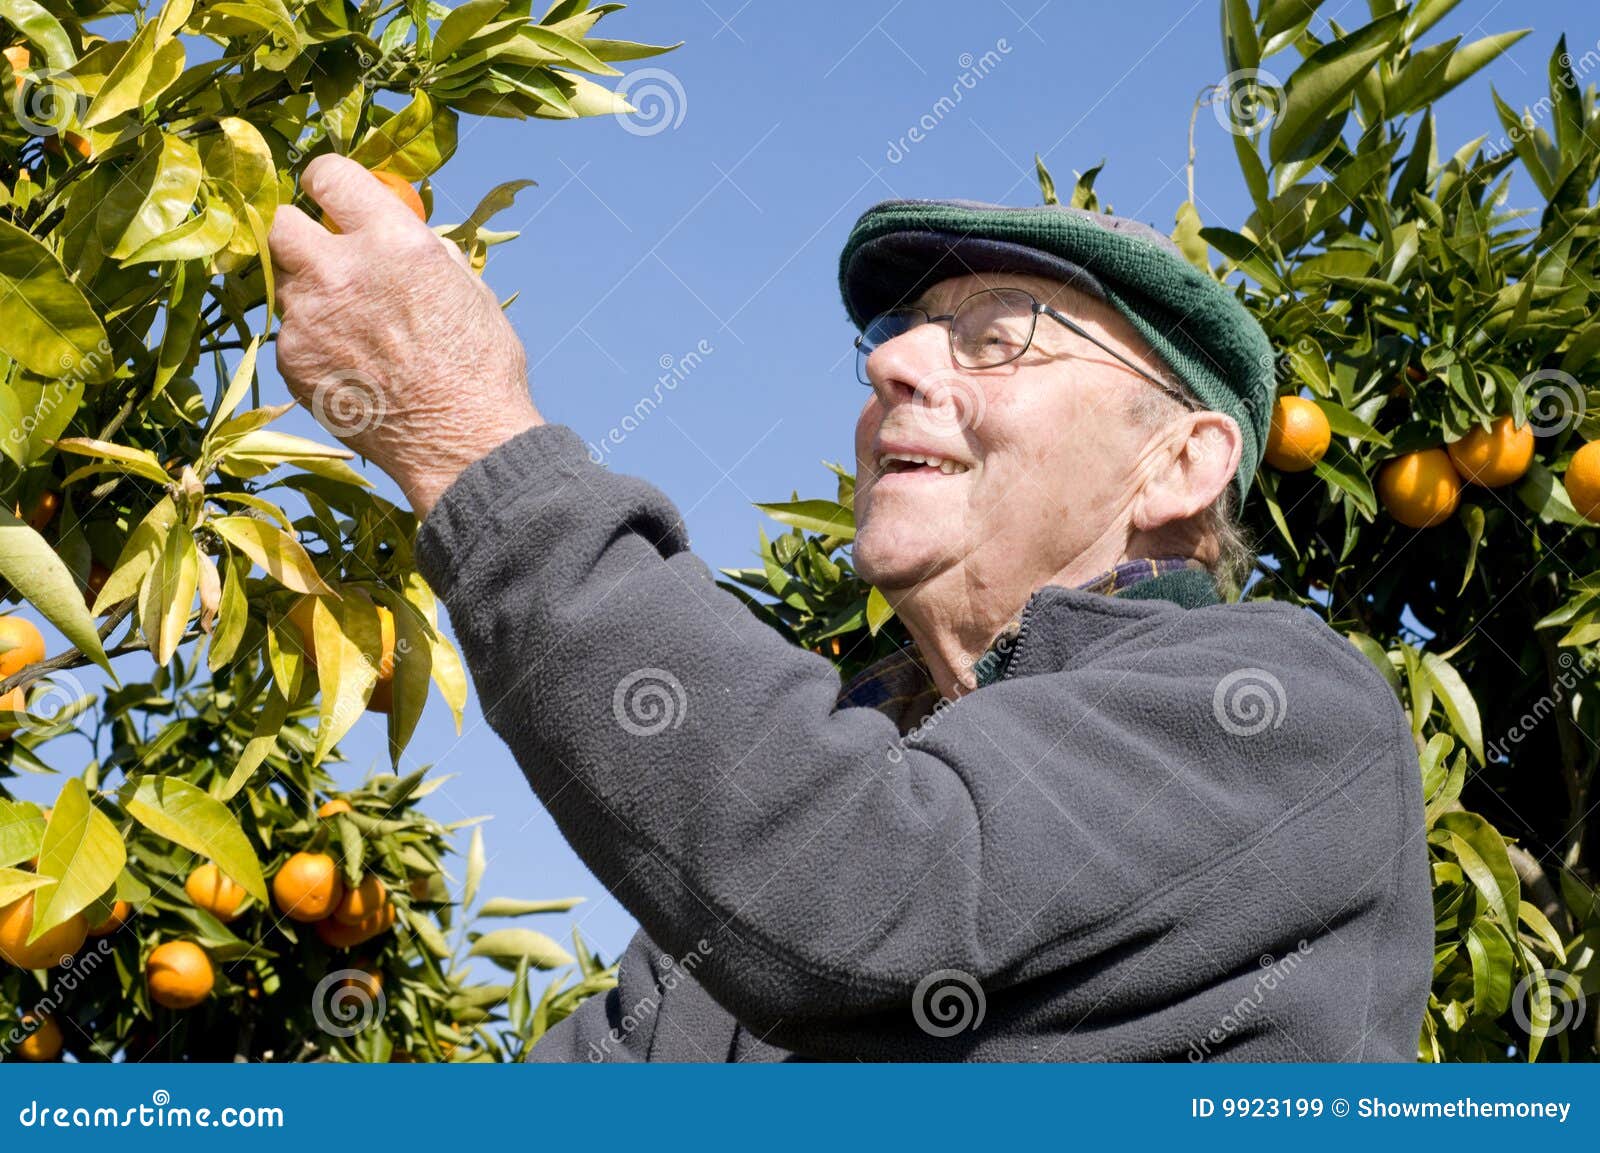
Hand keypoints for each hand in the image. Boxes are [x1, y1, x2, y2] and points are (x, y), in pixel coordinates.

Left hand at [269, 154, 542, 518]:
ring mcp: (308, 317)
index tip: (334, 201)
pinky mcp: (292, 360)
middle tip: (324, 258)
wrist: (463, 444)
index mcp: (393, 240)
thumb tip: (405, 234)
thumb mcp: (469, 289)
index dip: (330, 184)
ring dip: (307, 293)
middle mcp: (340, 270)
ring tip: (349, 327)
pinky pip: (288, 334)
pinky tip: (349, 366)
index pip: (328, 175)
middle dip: (298, 232)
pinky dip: (312, 343)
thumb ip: (425, 251)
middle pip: (279, 222)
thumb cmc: (482, 368)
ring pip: (282, 282)